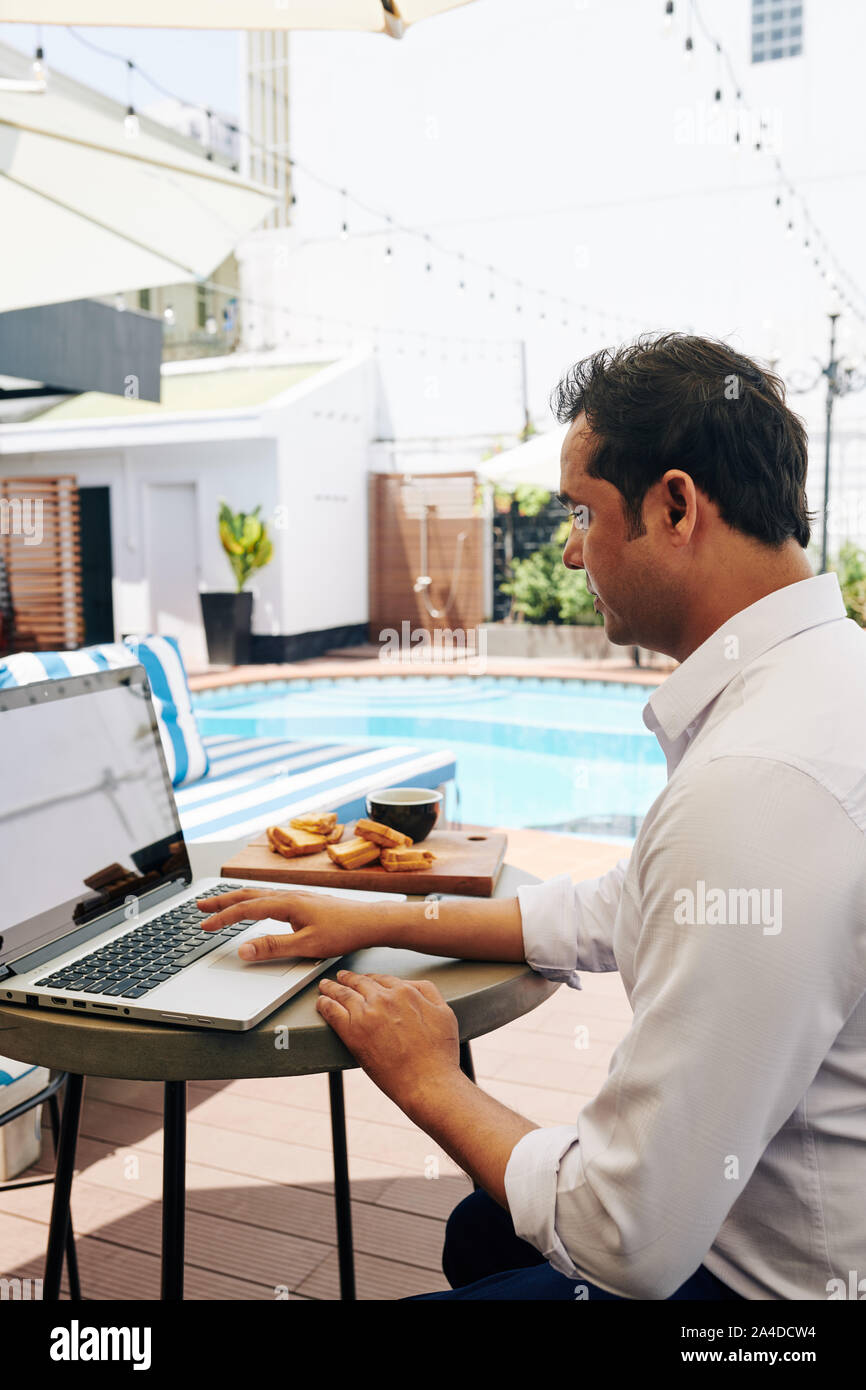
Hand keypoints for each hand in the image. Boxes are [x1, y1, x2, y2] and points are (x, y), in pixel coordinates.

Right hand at [194, 888, 381, 960]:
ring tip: (219, 905)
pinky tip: (253, 906)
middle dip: (221, 902)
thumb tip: (243, 950)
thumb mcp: (307, 946)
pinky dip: (252, 900)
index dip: (222, 919)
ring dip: (235, 899)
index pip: (245, 909)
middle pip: (247, 895)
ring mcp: (296, 897)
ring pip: (258, 894)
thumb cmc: (345, 931)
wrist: (371, 921)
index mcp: (286, 903)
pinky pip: (269, 897)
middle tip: (200, 907)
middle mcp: (289, 895)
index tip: (204, 927)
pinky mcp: (303, 902)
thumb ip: (273, 948)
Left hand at [316, 969, 460, 1104]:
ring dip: (331, 987)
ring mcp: (366, 1014)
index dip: (371, 978)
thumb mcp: (444, 1013)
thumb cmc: (439, 1053)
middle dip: (348, 978)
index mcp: (405, 992)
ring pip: (343, 993)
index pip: (382, 979)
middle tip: (340, 977)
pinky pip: (332, 1011)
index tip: (365, 980)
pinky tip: (320, 1002)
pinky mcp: (352, 1032)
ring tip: (325, 986)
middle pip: (360, 983)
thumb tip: (412, 985)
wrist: (427, 1081)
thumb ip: (428, 993)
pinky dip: (324, 1004)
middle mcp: (383, 998)